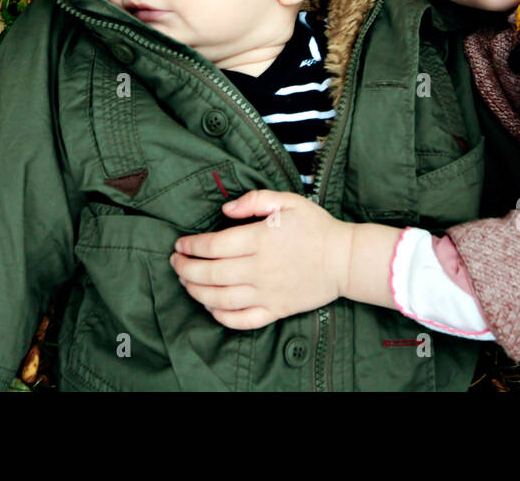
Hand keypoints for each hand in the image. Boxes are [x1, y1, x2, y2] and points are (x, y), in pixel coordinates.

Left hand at [169, 190, 353, 329]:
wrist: (344, 259)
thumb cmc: (316, 227)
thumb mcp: (288, 201)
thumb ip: (255, 199)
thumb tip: (225, 209)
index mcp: (261, 239)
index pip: (214, 245)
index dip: (191, 246)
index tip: (180, 245)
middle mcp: (260, 268)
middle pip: (211, 273)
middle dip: (186, 269)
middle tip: (175, 264)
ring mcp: (267, 292)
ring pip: (221, 298)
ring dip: (197, 292)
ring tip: (186, 283)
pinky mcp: (276, 310)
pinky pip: (242, 320)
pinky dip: (221, 316)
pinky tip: (211, 307)